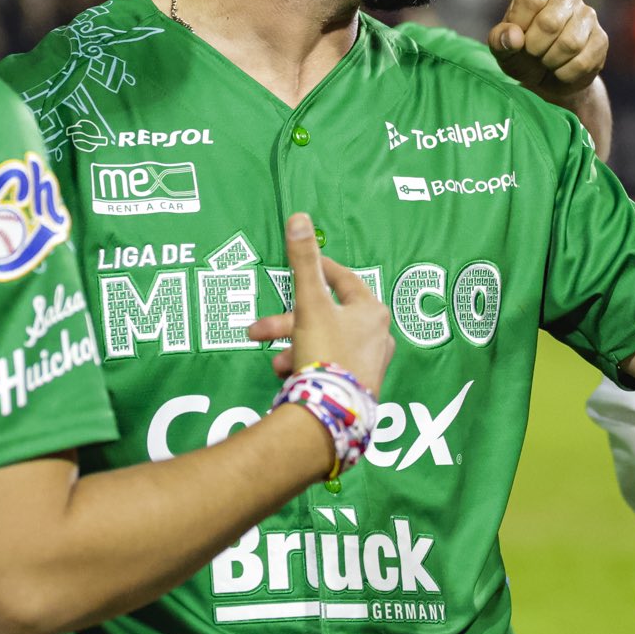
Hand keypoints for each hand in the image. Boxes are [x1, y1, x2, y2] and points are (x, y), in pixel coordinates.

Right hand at [248, 214, 393, 392]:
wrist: (332, 416)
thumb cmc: (325, 353)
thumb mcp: (310, 304)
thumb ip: (303, 262)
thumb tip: (299, 217)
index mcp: (371, 310)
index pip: (343, 279)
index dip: (318, 270)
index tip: (302, 267)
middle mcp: (378, 335)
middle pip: (325, 317)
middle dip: (287, 324)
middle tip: (256, 331)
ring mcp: (371, 363)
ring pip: (324, 344)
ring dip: (294, 349)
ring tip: (276, 366)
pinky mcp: (360, 387)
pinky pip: (329, 366)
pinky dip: (307, 367)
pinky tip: (289, 379)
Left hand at [487, 0, 606, 102]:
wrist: (548, 76)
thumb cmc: (521, 53)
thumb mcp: (502, 47)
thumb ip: (499, 39)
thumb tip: (513, 36)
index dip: (519, 24)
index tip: (517, 38)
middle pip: (550, 22)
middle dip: (534, 48)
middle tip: (532, 53)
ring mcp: (588, 15)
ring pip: (570, 44)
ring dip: (550, 62)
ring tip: (546, 61)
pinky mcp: (601, 39)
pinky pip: (583, 62)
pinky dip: (564, 74)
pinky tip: (560, 70)